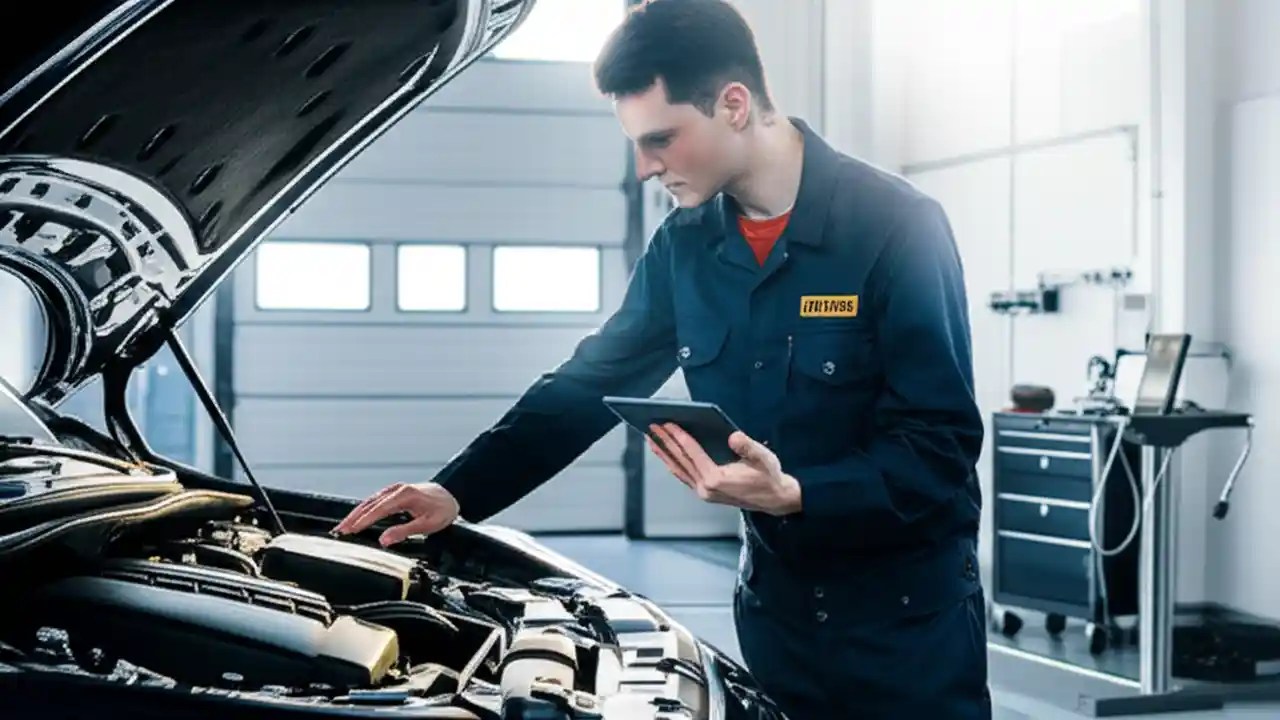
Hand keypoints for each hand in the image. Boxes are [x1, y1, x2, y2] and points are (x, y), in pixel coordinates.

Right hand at [332, 482, 460, 546]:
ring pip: (370, 501)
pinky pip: (375, 501)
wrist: (452, 496)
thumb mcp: (426, 524)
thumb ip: (404, 532)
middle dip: (353, 517)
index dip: (363, 521)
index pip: (377, 509)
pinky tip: (357, 517)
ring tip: (344, 526)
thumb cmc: (442, 509)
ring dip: (356, 513)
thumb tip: (384, 540)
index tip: (351, 531)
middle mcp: (397, 490)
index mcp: (404, 495)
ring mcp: (395, 490)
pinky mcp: (395, 493)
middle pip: (369, 504)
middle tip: (340, 530)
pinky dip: (364, 509)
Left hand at [646, 423, 801, 515]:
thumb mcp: (763, 458)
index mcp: (717, 478)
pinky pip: (685, 477)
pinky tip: (667, 457)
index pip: (692, 453)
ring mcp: (704, 493)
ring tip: (652, 439)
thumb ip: (748, 447)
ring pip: (679, 470)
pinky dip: (674, 465)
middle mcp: (706, 488)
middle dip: (665, 442)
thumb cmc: (769, 477)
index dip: (678, 436)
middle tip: (652, 426)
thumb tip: (733, 436)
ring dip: (665, 454)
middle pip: (681, 460)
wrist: (775, 500)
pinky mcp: (706, 494)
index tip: (667, 423)